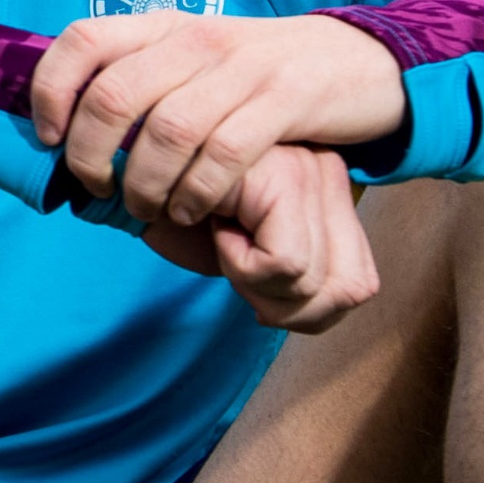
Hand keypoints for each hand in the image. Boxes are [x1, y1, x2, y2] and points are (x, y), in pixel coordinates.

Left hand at [28, 11, 407, 226]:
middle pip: (113, 97)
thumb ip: (141, 78)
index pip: (83, 40)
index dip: (51, 91)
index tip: (49, 138)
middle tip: (97, 189)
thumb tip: (67, 127)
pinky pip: (224, 152)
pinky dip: (196, 192)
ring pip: (165, 131)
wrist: (358, 60)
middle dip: (89, 156)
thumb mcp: (195, 60)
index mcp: (164, 27)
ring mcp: (242, 68)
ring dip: (145, 185)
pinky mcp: (286, 100)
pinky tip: (192, 212)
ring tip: (148, 210)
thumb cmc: (259, 74)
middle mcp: (197, 40)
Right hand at [133, 141, 380, 331]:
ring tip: (225, 241)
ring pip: (311, 281)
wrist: (123, 177)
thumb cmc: (181, 215)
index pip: (360, 285)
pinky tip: (216, 227)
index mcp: (333, 191)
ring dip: (255, 283)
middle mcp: (330, 172)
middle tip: (238, 270)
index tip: (257, 280)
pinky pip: (282, 263)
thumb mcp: (253, 253)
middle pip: (346, 290)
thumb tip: (331, 310)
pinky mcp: (280, 179)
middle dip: (285, 307)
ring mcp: (308, 171)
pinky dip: (240, 265)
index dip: (305, 311)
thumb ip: (302, 276)